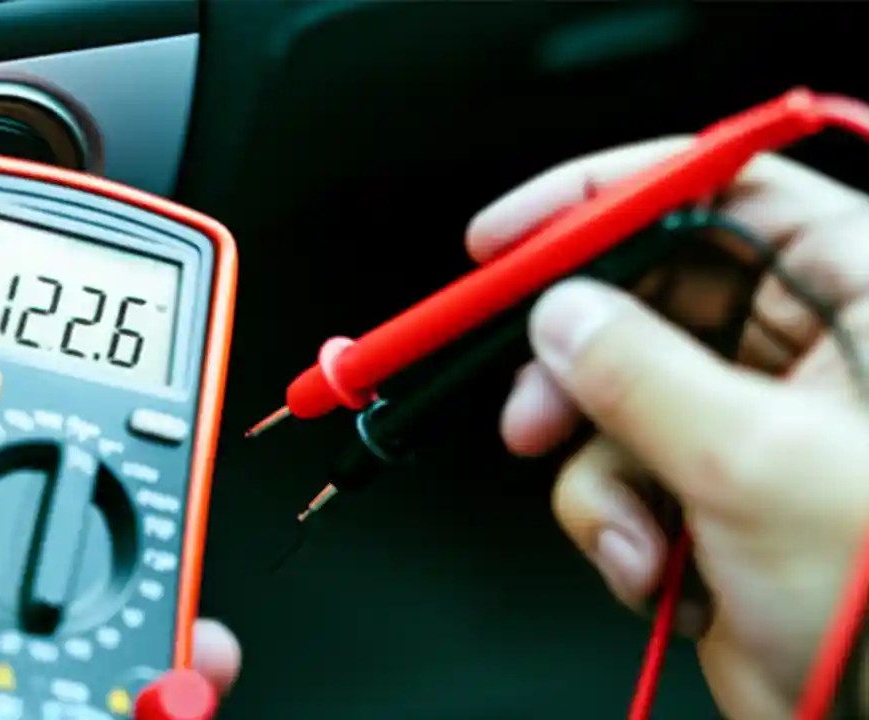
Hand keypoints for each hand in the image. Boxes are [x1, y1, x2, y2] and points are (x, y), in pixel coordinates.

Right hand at [467, 138, 868, 718]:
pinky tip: (656, 569)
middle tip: (527, 399)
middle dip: (576, 358)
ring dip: (598, 470)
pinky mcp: (716, 488)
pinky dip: (618, 522)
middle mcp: (811, 344)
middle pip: (650, 293)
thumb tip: (560, 317)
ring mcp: (757, 420)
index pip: (718, 187)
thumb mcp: (751, 462)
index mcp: (859, 293)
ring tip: (631, 532)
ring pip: (619, 394)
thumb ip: (636, 371)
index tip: (508, 233)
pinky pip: (623, 469)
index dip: (602, 197)